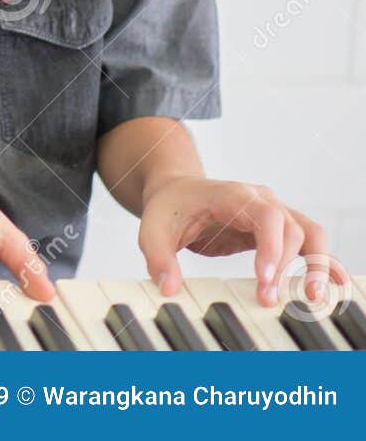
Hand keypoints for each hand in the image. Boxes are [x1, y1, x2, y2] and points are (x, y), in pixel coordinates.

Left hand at [139, 176, 350, 305]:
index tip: (264, 278)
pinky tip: (337, 282)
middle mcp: (260, 200)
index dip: (271, 247)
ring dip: (317, 263)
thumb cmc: (169, 207)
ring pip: (310, 233)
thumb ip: (157, 257)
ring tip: (312, 296)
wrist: (176, 191)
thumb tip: (169, 288)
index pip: (265, 215)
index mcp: (233, 194)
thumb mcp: (152, 228)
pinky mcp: (277, 231)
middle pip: (290, 228)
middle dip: (285, 266)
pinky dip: (325, 260)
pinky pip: (309, 242)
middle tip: (269, 299)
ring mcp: (274, 213)